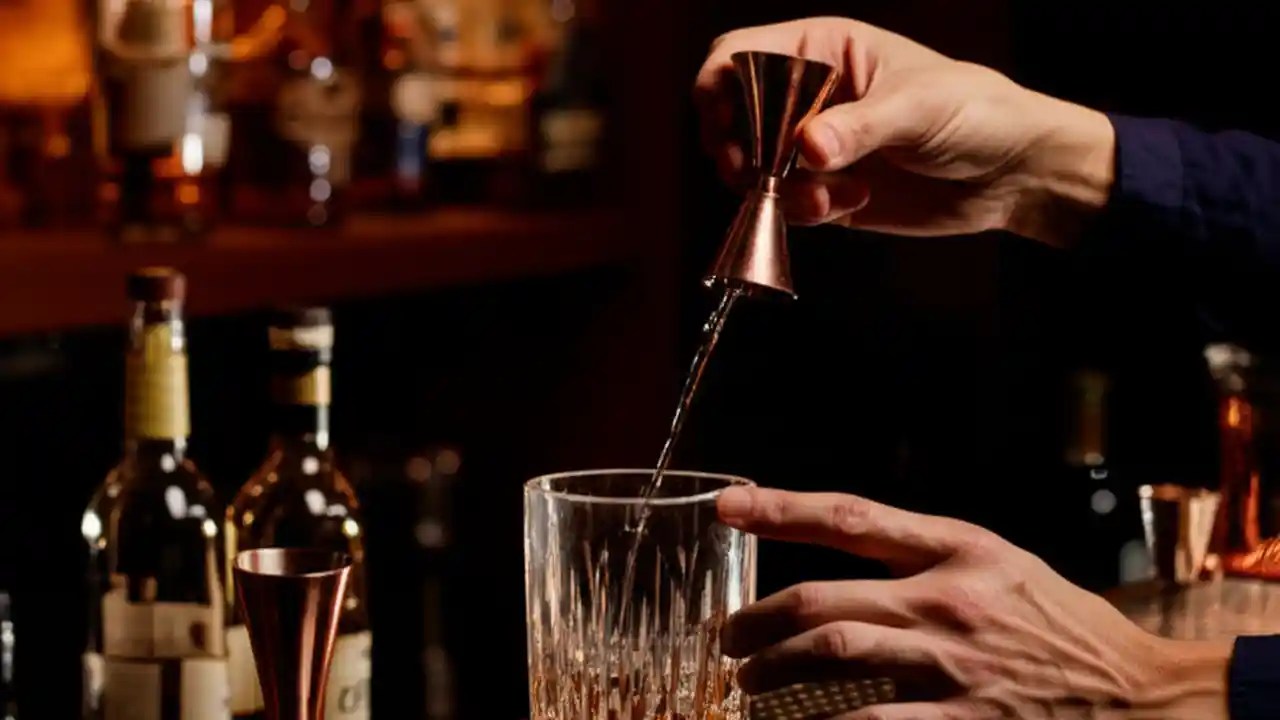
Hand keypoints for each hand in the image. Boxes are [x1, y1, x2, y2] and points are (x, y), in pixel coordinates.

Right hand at [694, 17, 1115, 247]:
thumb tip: (806, 148)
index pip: (738, 56)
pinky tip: (851, 203)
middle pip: (729, 118)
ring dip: (774, 192)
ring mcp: (810, 147)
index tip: (733, 129)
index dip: (722, 88)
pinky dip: (803, 214)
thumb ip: (859, 126)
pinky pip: (782, 207)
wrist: (1010, 172)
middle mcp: (804, 95)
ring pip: (749, 171)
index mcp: (820, 49)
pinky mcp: (822, 191)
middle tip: (764, 176)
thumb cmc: (974, 110)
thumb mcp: (917, 107)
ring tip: (827, 196)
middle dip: (740, 153)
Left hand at [715, 486, 1230, 718]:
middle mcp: (949, 600)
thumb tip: (850, 551)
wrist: (1144, 696)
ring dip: (773, 666)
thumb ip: (928, 556)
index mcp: (961, 550)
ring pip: (830, 653)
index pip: (851, 519)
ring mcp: (953, 665)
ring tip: (748, 679)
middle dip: (757, 619)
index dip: (780, 509)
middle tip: (727, 637)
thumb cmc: (1065, 625)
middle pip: (820, 599)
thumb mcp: (1003, 565)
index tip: (727, 506)